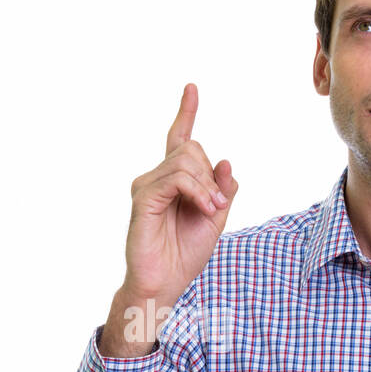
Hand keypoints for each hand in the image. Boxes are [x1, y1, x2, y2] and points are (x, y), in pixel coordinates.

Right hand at [122, 82, 237, 308]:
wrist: (165, 283)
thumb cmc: (184, 254)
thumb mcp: (215, 218)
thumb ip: (222, 190)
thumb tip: (226, 162)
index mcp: (174, 181)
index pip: (180, 139)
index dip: (186, 112)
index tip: (191, 88)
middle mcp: (157, 178)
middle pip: (192, 149)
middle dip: (211, 174)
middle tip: (218, 204)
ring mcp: (147, 185)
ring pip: (186, 162)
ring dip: (207, 186)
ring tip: (211, 210)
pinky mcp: (144, 197)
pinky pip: (177, 179)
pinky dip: (197, 191)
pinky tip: (204, 209)